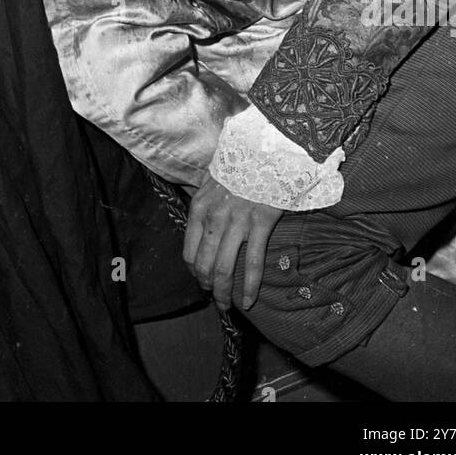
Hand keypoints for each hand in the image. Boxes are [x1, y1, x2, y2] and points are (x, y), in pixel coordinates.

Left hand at [183, 175, 281, 310]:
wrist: (266, 148)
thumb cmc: (239, 165)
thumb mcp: (211, 181)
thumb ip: (203, 204)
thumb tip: (199, 223)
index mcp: (199, 208)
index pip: (189, 253)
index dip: (195, 273)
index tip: (202, 282)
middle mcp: (214, 217)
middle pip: (204, 266)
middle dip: (208, 288)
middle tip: (215, 299)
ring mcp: (237, 222)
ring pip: (224, 269)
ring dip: (224, 293)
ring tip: (227, 306)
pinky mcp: (260, 223)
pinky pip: (253, 262)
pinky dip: (250, 286)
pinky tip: (249, 300)